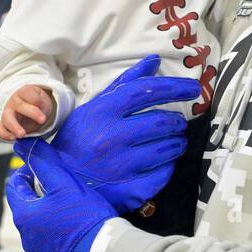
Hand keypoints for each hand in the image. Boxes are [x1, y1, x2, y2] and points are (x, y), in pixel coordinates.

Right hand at [0, 84, 55, 141]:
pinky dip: (5, 134)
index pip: (29, 94)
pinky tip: (13, 138)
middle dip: (32, 113)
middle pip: (20, 106)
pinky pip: (0, 128)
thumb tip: (41, 113)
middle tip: (43, 120)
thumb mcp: (43, 100)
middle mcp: (14, 101)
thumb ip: (42, 103)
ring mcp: (8, 112)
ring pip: (7, 118)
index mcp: (24, 92)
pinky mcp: (4, 124)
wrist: (30, 109)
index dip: (38, 101)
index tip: (46, 111)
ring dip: (14, 126)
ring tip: (22, 135)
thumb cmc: (37, 104)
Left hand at [6, 145, 115, 251]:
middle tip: (62, 184)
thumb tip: (22, 143)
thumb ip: (43, 161)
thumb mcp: (65, 183)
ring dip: (50, 212)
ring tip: (72, 205)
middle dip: (40, 192)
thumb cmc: (83, 216)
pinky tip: (77, 226)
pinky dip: (59, 230)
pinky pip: (52, 241)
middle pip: (27, 206)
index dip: (27, 171)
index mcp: (23, 216)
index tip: (45, 167)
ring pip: (39, 224)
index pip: (14, 186)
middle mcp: (26, 237)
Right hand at [15, 55, 198, 212]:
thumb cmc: (78, 140)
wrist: (57, 182)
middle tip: (178, 123)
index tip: (193, 88)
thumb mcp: (94, 108)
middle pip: (162, 122)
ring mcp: (120, 166)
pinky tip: (165, 161)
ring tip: (175, 140)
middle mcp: (112, 137)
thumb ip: (124, 84)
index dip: (175, 87)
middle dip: (177, 122)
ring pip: (167, 149)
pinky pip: (162, 174)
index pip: (146, 91)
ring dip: (177, 142)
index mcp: (103, 112)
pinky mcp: (127, 190)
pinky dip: (168, 166)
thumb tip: (153, 61)